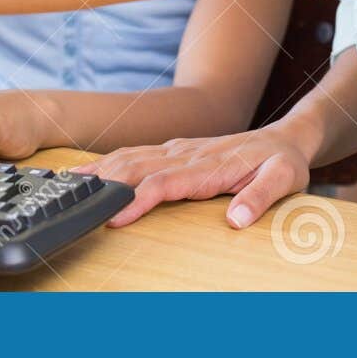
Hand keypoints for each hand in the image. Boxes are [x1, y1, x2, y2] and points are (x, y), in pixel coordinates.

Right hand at [73, 120, 315, 227]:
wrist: (286, 138)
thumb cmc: (284, 162)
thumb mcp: (285, 180)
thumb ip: (261, 197)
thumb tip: (237, 219)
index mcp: (209, 165)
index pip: (165, 182)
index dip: (138, 200)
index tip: (115, 218)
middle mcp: (188, 154)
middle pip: (138, 167)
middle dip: (106, 184)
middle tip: (75, 203)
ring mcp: (179, 149)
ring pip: (132, 156)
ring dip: (102, 170)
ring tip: (70, 185)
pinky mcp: (176, 150)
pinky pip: (137, 153)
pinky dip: (110, 162)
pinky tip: (90, 170)